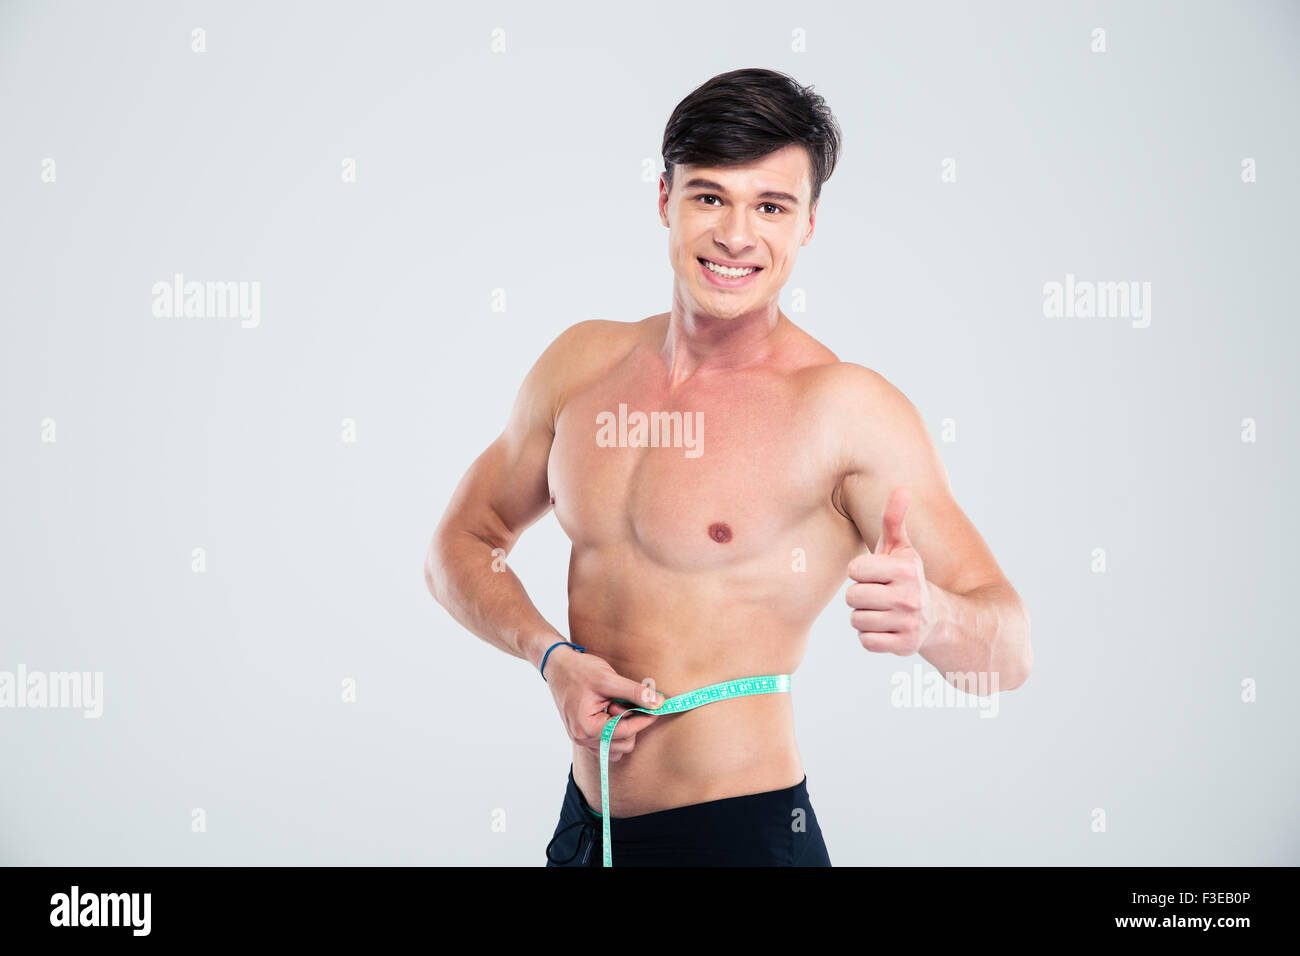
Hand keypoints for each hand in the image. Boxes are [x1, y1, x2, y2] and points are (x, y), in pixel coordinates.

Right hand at [545, 646, 664, 761]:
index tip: (657, 707)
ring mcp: (582, 739)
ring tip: (614, 706)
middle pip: (624, 744)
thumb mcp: (609, 679)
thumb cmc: (579, 670)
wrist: (557, 665)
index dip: (645, 718)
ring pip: (617, 746)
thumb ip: (635, 693)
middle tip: (622, 701)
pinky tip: (610, 711)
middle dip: (630, 723)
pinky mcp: (583, 734)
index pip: (627, 732)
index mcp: (587, 728)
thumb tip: (659, 703)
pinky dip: (615, 730)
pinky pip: (607, 743)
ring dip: (623, 728)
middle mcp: (583, 738)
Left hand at [845, 487, 936, 654]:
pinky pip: (866, 641)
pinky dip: (871, 637)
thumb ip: (895, 520)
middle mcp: (910, 597)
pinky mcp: (905, 647)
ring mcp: (908, 624)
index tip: (876, 574)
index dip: (860, 571)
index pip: (854, 569)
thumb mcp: (902, 548)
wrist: (938, 618)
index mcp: (906, 570)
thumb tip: (902, 489)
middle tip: (879, 595)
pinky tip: (887, 628)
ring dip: (865, 616)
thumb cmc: (908, 578)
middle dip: (860, 595)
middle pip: (853, 596)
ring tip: (883, 611)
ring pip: (857, 620)